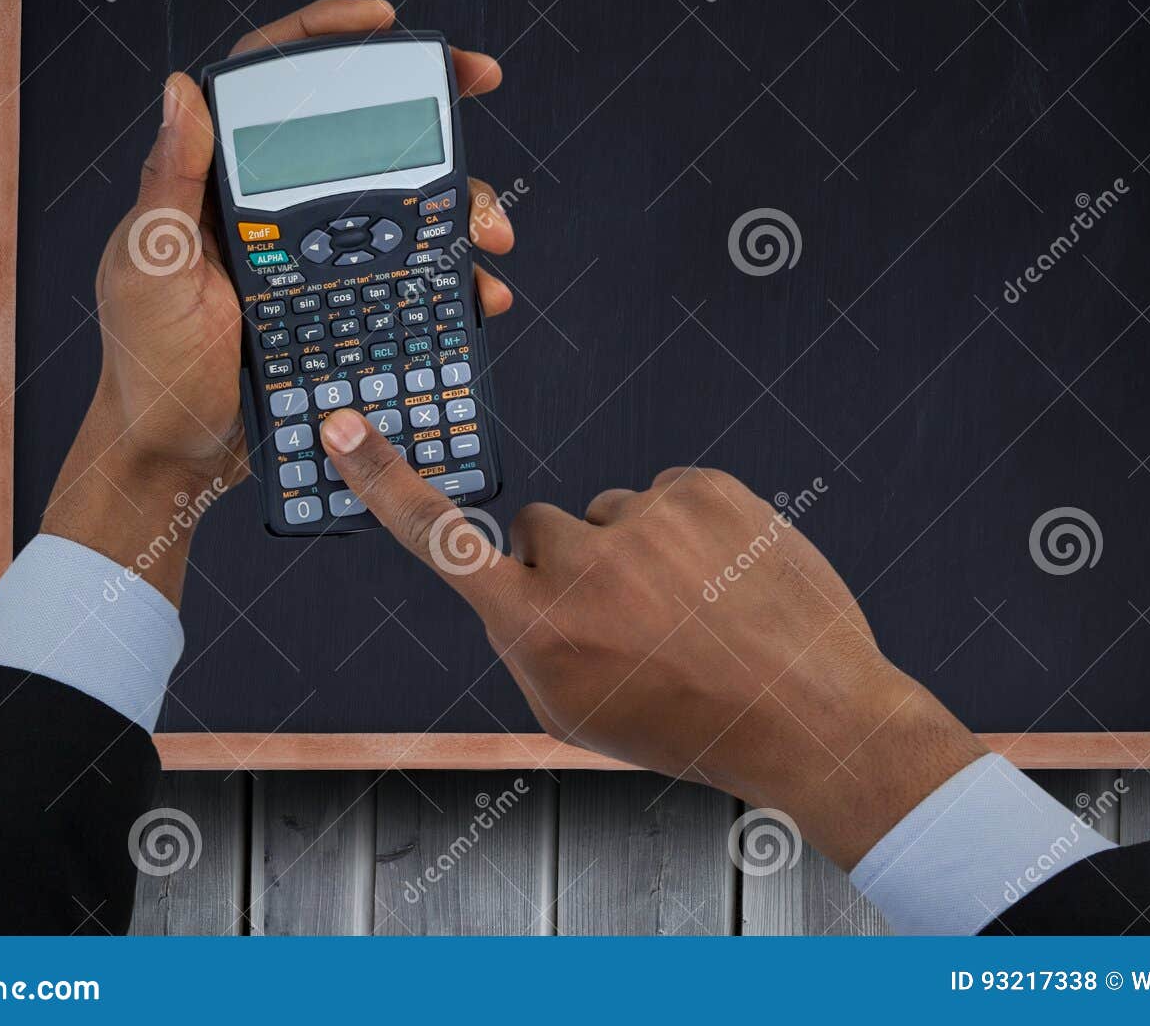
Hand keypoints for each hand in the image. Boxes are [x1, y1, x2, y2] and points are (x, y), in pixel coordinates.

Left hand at [41, 0, 514, 603]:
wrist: (176, 454)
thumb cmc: (145, 363)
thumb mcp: (149, 267)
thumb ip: (169, 182)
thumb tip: (180, 88)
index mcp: (218, 183)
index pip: (272, 86)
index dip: (327, 39)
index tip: (386, 23)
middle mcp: (272, 208)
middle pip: (360, 137)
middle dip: (426, 115)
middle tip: (479, 93)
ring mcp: (313, 258)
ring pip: (401, 209)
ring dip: (458, 208)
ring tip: (491, 232)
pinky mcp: (343, 307)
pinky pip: (410, 280)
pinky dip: (453, 282)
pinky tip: (480, 292)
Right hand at [317, 410, 987, 869]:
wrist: (809, 712)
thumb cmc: (690, 724)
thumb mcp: (576, 710)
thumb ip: (526, 638)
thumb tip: (519, 572)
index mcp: (538, 629)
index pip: (441, 541)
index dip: (383, 482)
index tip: (340, 424)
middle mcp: (582, 566)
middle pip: (542, 527)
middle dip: (572, 559)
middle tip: (634, 613)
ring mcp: (646, 518)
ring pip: (610, 510)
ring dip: (637, 546)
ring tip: (693, 606)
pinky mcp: (703, 488)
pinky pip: (667, 492)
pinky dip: (688, 526)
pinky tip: (721, 577)